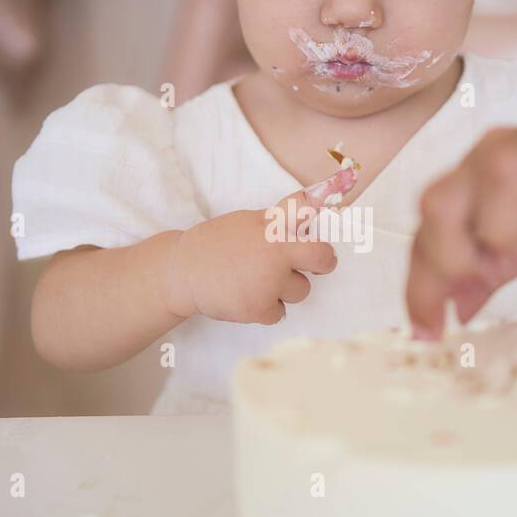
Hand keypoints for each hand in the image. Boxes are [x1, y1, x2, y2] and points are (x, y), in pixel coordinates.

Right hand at [174, 168, 355, 325]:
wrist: (183, 271)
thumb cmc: (218, 243)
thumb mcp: (248, 221)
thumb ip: (280, 220)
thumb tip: (314, 207)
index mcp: (272, 227)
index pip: (307, 209)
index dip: (323, 203)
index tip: (333, 215)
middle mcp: (274, 253)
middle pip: (323, 259)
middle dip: (322, 262)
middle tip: (315, 263)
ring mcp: (268, 283)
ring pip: (301, 290)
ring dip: (286, 288)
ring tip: (259, 280)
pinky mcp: (258, 309)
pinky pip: (280, 313)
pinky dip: (267, 308)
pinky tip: (247, 296)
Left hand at [406, 125, 516, 335]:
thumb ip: (495, 263)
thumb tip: (447, 305)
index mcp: (496, 165)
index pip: (432, 219)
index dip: (418, 279)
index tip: (423, 331)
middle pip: (442, 195)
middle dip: (438, 259)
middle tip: (462, 306)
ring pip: (493, 173)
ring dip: (489, 230)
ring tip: (513, 263)